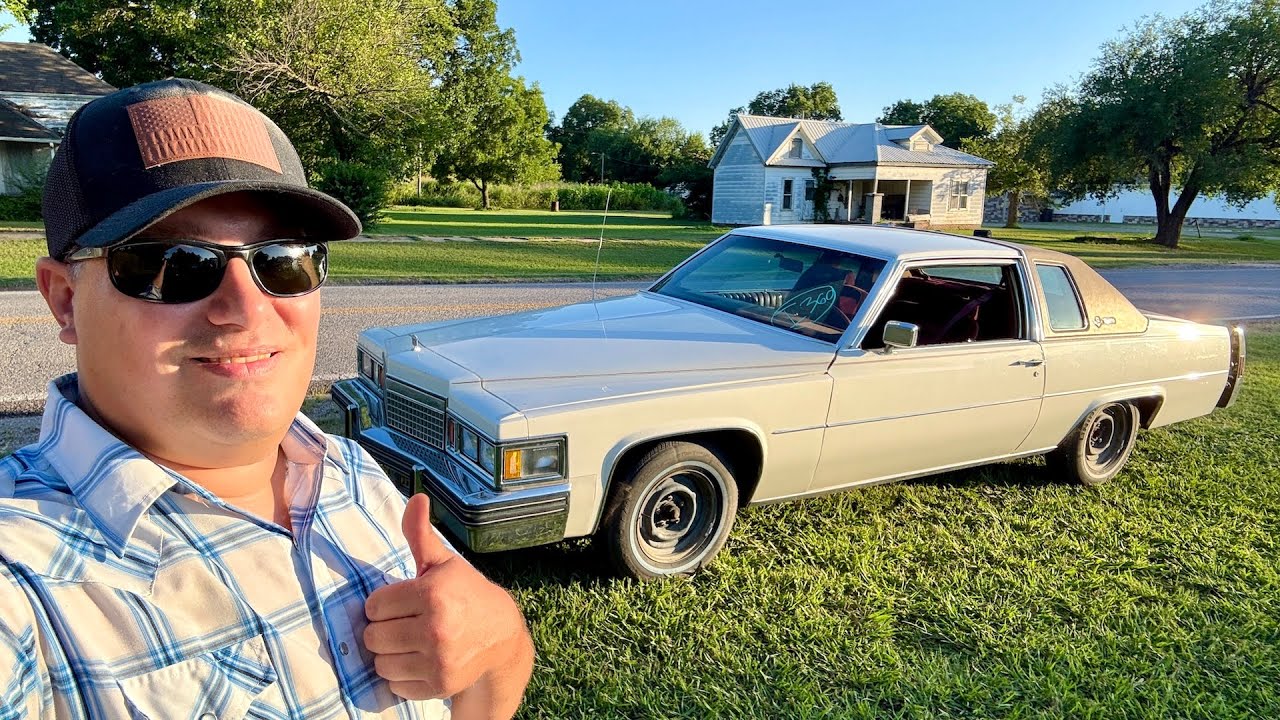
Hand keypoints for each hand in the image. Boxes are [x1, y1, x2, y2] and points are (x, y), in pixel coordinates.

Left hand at [364, 494, 533, 718]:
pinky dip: (401, 675)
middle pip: (373, 636)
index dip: (384, 604)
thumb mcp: (444, 563)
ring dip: (390, 654)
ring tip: (410, 643)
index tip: (402, 603)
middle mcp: (435, 628)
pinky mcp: (439, 684)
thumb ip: (420, 534)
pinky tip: (419, 661)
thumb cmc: (466, 594)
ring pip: (380, 663)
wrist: (502, 638)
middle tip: (405, 623)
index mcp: (433, 593)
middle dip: (384, 629)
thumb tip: (416, 497)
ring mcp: (438, 660)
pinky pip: (395, 684)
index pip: (374, 606)